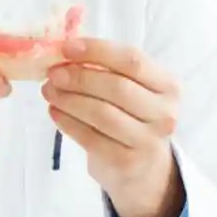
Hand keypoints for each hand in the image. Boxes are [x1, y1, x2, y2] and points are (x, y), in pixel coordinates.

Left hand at [41, 38, 184, 216]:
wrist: (145, 168)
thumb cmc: (132, 116)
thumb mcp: (132, 88)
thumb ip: (107, 67)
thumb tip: (64, 49)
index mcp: (168, 86)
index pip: (132, 60)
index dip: (98, 51)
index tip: (67, 48)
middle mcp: (165, 113)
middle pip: (117, 87)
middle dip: (79, 77)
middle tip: (52, 72)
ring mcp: (148, 141)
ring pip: (101, 113)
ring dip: (69, 99)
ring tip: (48, 90)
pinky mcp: (127, 163)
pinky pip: (90, 138)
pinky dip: (67, 122)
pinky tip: (54, 111)